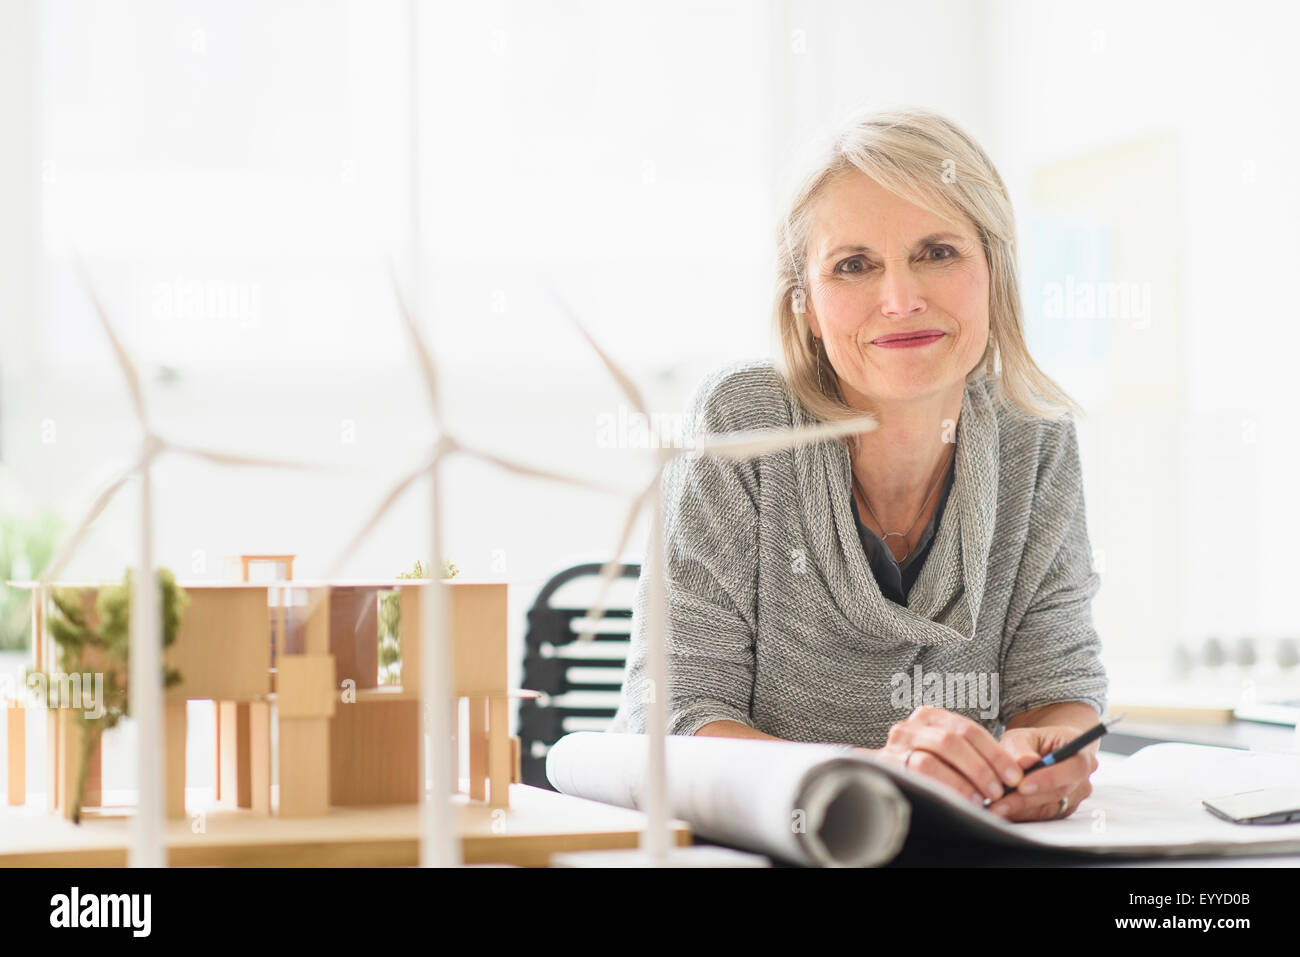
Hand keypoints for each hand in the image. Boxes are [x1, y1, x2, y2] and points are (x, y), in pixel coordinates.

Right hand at [867, 705, 1025, 806]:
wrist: (888, 777)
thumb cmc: (929, 766)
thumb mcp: (953, 754)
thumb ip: (979, 754)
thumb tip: (1026, 764)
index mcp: (930, 716)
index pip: (968, 729)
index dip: (994, 753)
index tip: (1014, 775)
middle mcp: (909, 726)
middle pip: (950, 742)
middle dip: (979, 768)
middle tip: (999, 790)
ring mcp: (894, 746)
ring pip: (930, 760)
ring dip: (960, 781)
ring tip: (980, 799)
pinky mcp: (885, 767)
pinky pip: (916, 777)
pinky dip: (942, 789)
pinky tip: (958, 801)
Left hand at [986, 725, 1098, 821]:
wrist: (1043, 752)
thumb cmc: (1035, 741)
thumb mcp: (1023, 735)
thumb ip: (1022, 746)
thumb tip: (1024, 761)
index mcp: (1081, 752)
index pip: (1074, 768)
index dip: (1049, 778)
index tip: (1022, 785)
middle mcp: (1083, 777)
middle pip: (1060, 792)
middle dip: (1027, 798)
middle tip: (1001, 801)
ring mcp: (1075, 796)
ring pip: (1050, 807)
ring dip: (1022, 809)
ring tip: (996, 807)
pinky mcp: (1064, 810)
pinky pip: (1044, 815)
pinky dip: (1023, 813)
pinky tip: (1004, 810)